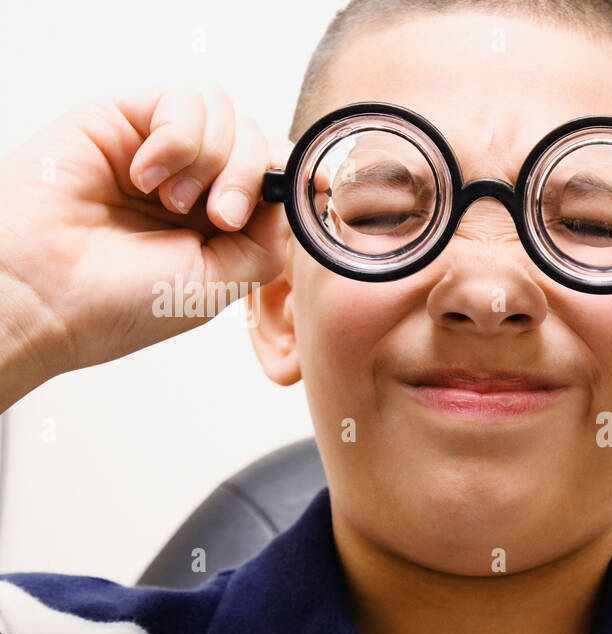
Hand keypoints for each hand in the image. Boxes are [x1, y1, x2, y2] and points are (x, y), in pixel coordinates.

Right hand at [0, 83, 289, 392]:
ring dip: (214, 159)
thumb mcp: (220, 283)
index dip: (294, 179)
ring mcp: (158, 149)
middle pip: (259, 141)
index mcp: (217, 222)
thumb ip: (268, 239)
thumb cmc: (118, 301)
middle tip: (220, 218)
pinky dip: (179, 138)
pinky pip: (186, 99)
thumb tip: (299, 195)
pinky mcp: (123, 116)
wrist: (45, 294)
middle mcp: (192, 182)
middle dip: (250, 177)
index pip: (275, 177)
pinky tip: (145, 176)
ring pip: (228, 114)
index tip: (311, 193)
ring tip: (172, 201)